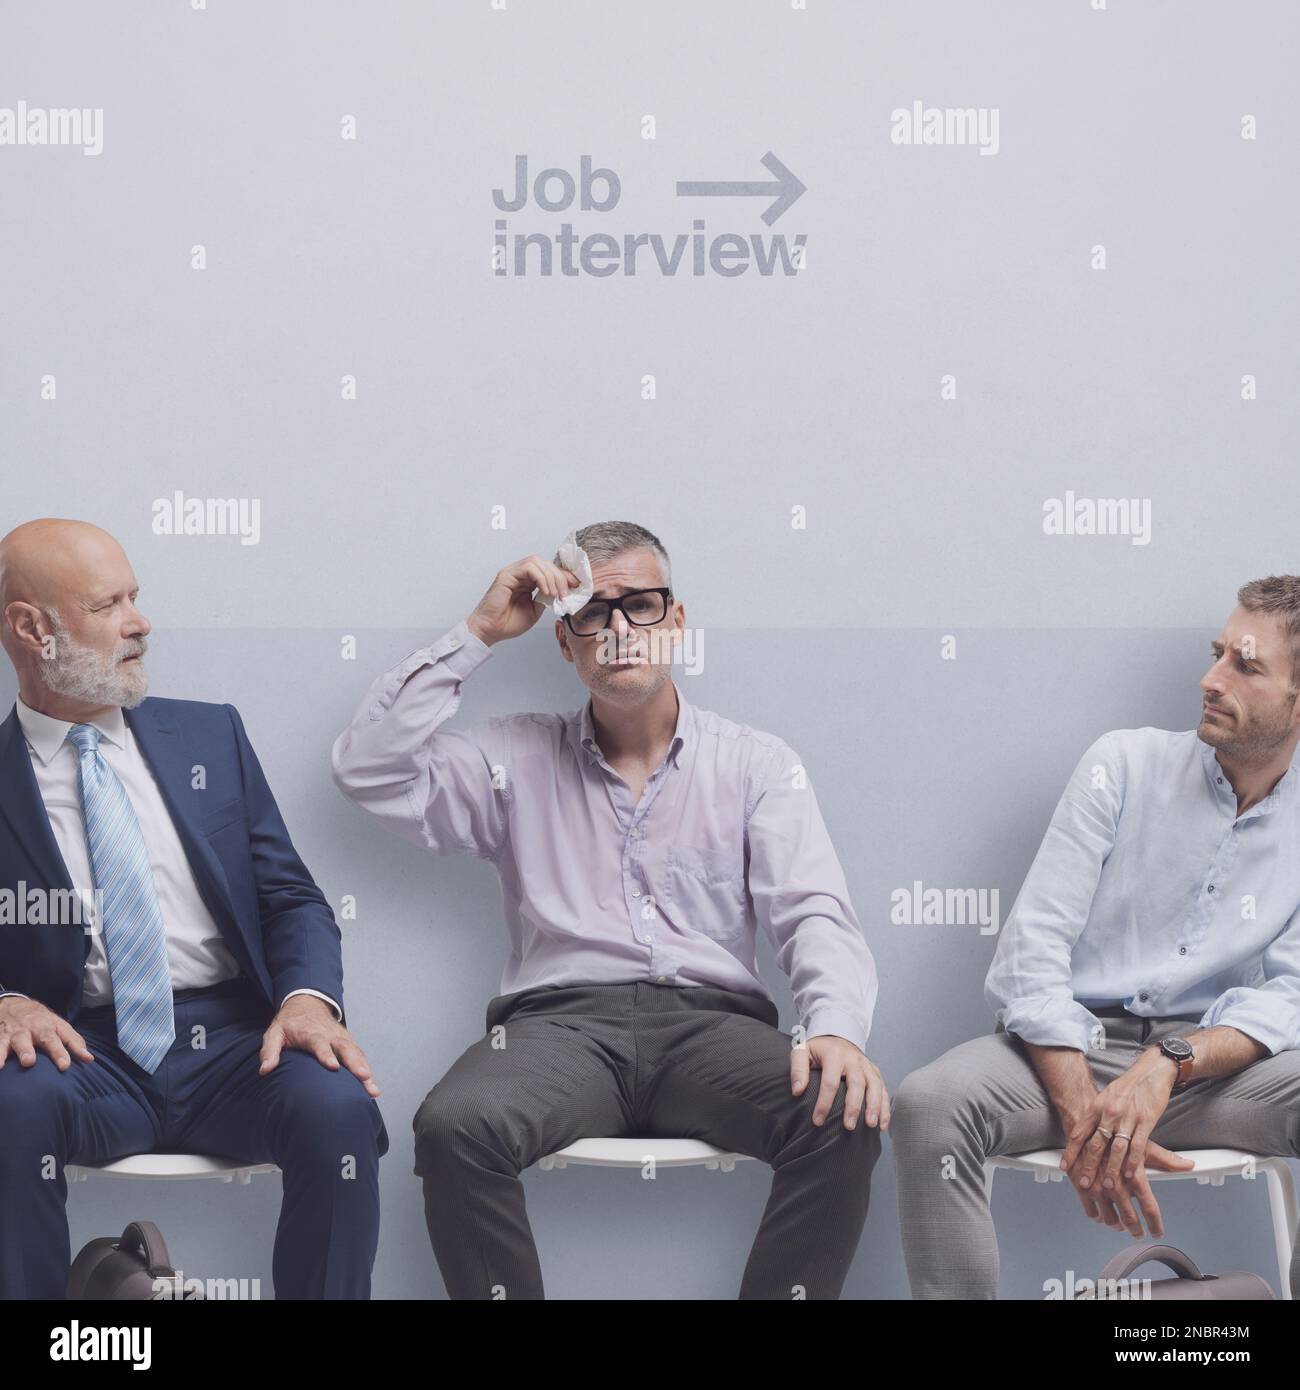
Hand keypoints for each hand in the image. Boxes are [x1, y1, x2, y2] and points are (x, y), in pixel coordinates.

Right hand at [0, 996, 93, 1070]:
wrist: (12, 1003)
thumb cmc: (40, 1020)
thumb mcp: (58, 1025)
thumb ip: (73, 1041)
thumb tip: (89, 1059)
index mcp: (51, 1025)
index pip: (64, 1036)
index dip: (72, 1048)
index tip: (78, 1061)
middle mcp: (35, 1028)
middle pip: (45, 1037)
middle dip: (52, 1050)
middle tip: (54, 1064)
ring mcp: (16, 1032)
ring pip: (19, 1040)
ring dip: (23, 1050)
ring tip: (27, 1062)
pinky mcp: (0, 1037)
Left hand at [259, 996, 379, 1097]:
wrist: (307, 1002)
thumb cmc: (289, 1023)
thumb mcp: (274, 1032)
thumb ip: (269, 1050)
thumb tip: (265, 1070)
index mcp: (311, 1033)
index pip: (320, 1044)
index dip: (326, 1054)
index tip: (333, 1066)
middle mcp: (331, 1035)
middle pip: (346, 1049)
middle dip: (356, 1064)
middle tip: (364, 1077)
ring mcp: (342, 1038)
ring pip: (356, 1054)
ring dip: (366, 1071)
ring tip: (373, 1090)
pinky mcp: (348, 1043)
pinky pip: (360, 1056)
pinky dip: (367, 1070)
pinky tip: (372, 1087)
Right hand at [466, 555, 580, 646]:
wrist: (491, 630)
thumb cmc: (508, 622)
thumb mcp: (536, 609)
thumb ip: (547, 597)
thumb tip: (562, 590)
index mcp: (528, 581)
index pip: (549, 570)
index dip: (564, 575)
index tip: (577, 585)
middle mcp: (520, 574)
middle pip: (546, 564)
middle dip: (560, 577)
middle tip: (565, 594)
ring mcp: (513, 572)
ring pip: (538, 562)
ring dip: (551, 577)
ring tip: (555, 594)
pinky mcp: (507, 574)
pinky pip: (528, 567)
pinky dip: (540, 577)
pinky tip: (545, 591)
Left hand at [790, 1034, 890, 1130]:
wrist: (836, 1034)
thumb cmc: (817, 1049)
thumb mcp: (801, 1051)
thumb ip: (797, 1069)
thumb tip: (797, 1091)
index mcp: (834, 1054)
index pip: (830, 1081)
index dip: (824, 1102)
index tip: (817, 1121)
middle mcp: (853, 1059)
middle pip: (856, 1084)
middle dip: (853, 1107)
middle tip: (849, 1126)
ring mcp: (866, 1065)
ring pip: (875, 1086)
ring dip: (875, 1107)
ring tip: (871, 1125)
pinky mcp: (874, 1071)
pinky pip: (884, 1089)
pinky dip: (885, 1107)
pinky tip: (882, 1125)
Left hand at [1057, 1063, 1194, 1236]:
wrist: (1151, 1071)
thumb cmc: (1128, 1086)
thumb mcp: (1107, 1097)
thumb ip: (1096, 1114)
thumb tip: (1085, 1129)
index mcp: (1097, 1106)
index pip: (1080, 1133)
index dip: (1072, 1151)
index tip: (1065, 1167)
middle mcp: (1109, 1112)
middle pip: (1096, 1144)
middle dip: (1088, 1166)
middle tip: (1083, 1183)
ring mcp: (1127, 1117)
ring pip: (1116, 1148)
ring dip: (1110, 1169)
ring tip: (1106, 1185)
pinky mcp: (1145, 1121)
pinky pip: (1137, 1145)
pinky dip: (1132, 1161)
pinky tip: (1129, 1174)